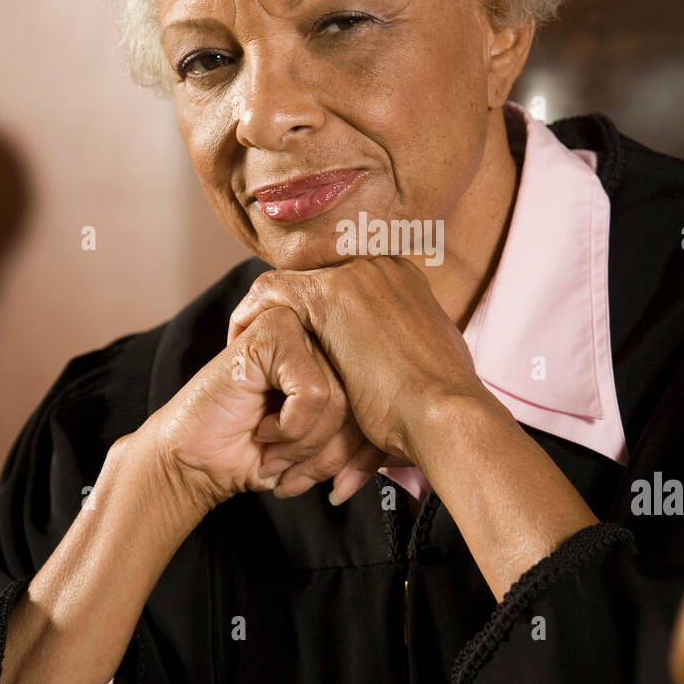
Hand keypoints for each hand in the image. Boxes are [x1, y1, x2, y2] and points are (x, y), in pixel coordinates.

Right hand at [143, 304, 386, 510]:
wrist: (199, 463)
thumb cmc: (262, 454)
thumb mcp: (332, 443)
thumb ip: (369, 427)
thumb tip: (415, 444)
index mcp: (343, 346)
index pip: (381, 395)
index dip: (366, 450)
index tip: (342, 485)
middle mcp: (324, 327)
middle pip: (364, 396)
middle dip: (336, 454)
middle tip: (300, 480)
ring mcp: (298, 322)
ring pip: (340, 396)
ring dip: (307, 444)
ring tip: (278, 455)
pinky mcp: (273, 330)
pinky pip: (313, 391)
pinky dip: (291, 427)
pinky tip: (263, 429)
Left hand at [227, 256, 489, 461]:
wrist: (443, 416)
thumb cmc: (439, 409)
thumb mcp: (428, 368)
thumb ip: (406, 354)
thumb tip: (402, 366)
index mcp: (405, 282)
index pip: (346, 284)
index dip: (319, 315)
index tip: (302, 344)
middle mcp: (383, 267)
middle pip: (316, 276)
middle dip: (289, 310)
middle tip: (265, 340)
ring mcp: (357, 275)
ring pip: (291, 280)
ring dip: (266, 311)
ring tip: (245, 341)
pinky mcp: (331, 294)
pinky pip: (272, 291)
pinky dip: (252, 313)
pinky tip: (240, 342)